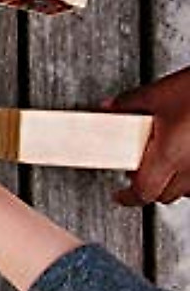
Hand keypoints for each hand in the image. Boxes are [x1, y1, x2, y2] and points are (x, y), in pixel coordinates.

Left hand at [106, 67, 189, 204]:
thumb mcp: (158, 93)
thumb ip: (130, 104)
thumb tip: (110, 108)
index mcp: (169, 155)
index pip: (143, 192)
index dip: (128, 197)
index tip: (120, 196)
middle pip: (165, 194)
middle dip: (150, 186)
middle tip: (140, 172)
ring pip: (188, 189)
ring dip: (174, 181)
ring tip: (167, 162)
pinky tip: (188, 155)